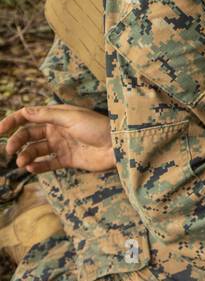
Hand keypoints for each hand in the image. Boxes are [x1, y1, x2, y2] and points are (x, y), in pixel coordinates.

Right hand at [0, 104, 114, 172]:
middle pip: (28, 135)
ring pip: (35, 150)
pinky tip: (31, 169)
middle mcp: (56, 129)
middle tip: (10, 151)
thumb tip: (24, 111)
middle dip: (16, 142)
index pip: (28, 116)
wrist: (118, 146)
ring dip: (26, 156)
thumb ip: (47, 115)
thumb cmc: (98, 127)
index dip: (12, 122)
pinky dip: (37, 166)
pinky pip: (47, 163)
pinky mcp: (67, 160)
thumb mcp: (71, 117)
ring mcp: (61, 145)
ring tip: (22, 163)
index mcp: (56, 115)